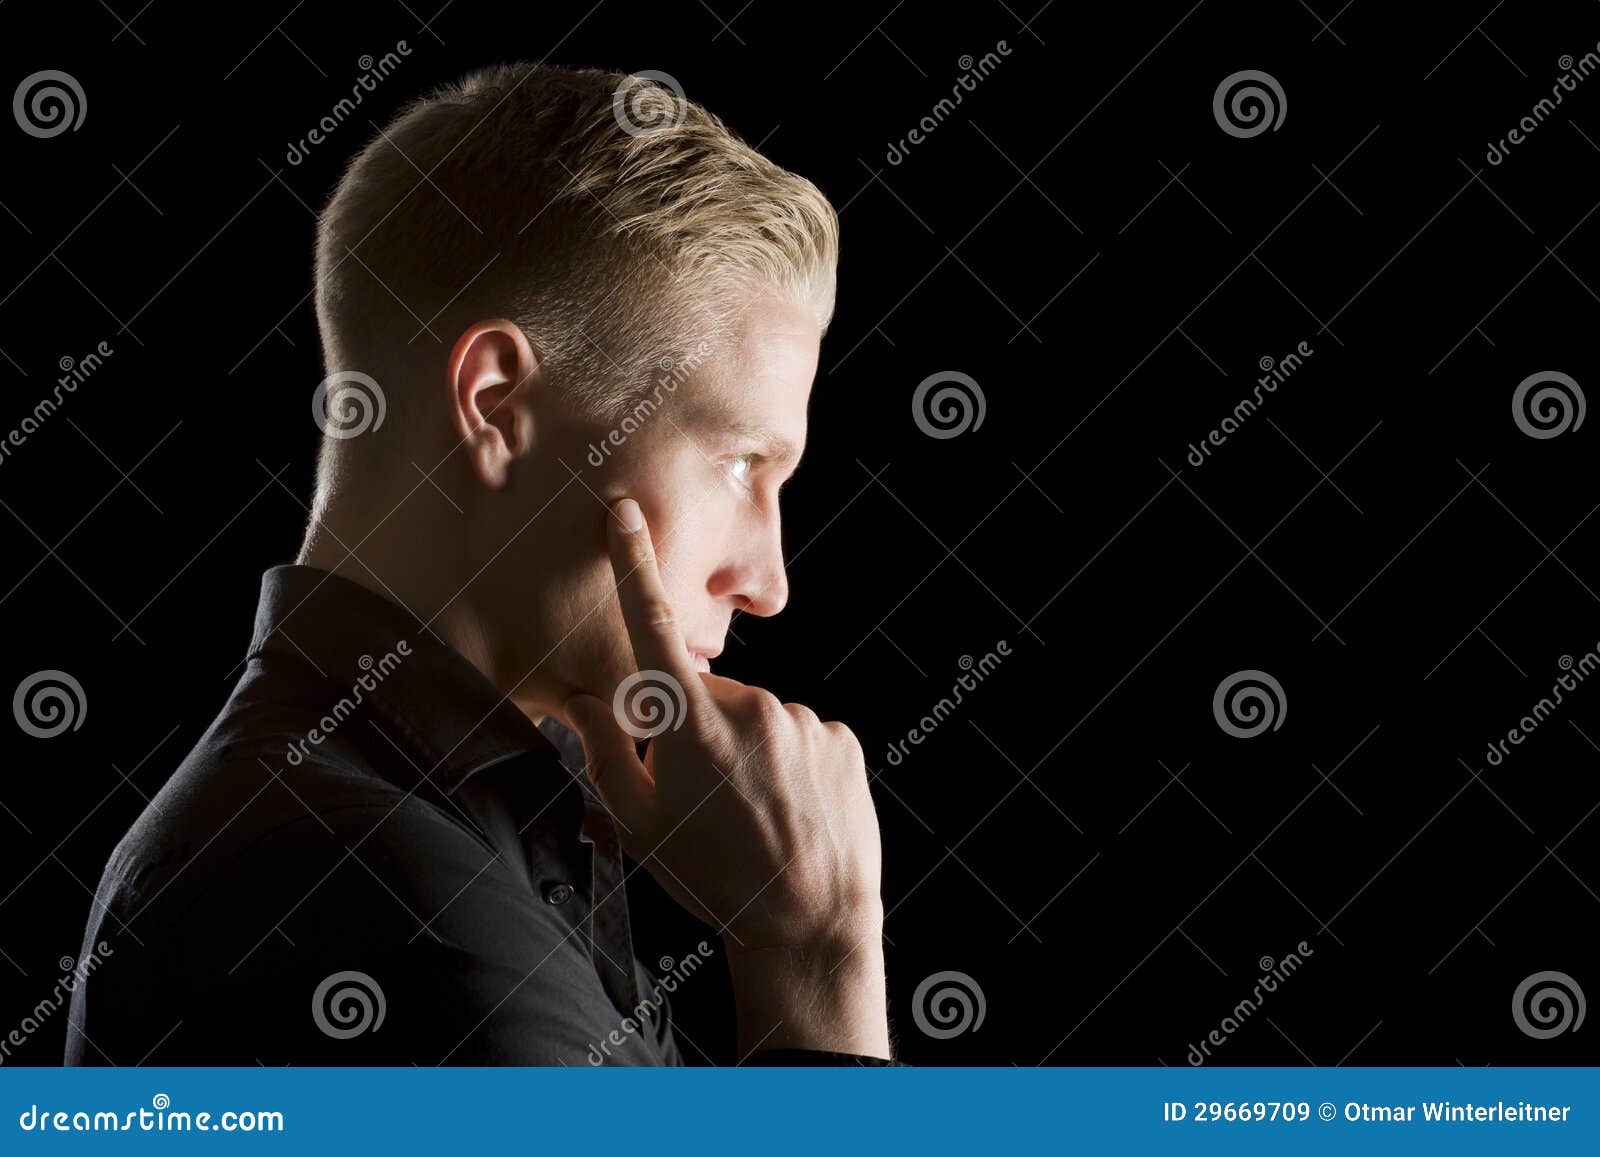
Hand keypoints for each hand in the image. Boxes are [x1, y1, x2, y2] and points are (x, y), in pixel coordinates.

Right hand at [560, 497, 888, 1056]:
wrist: (809, 922)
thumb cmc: (713, 879)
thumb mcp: (639, 824)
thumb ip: (606, 750)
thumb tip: (582, 699)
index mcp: (690, 724)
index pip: (650, 625)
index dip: (633, 563)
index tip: (626, 511)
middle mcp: (750, 706)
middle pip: (706, 694)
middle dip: (699, 727)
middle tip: (707, 797)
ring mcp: (803, 720)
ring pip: (758, 717)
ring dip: (748, 750)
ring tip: (755, 813)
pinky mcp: (841, 739)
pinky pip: (801, 735)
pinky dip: (790, 761)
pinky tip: (792, 810)